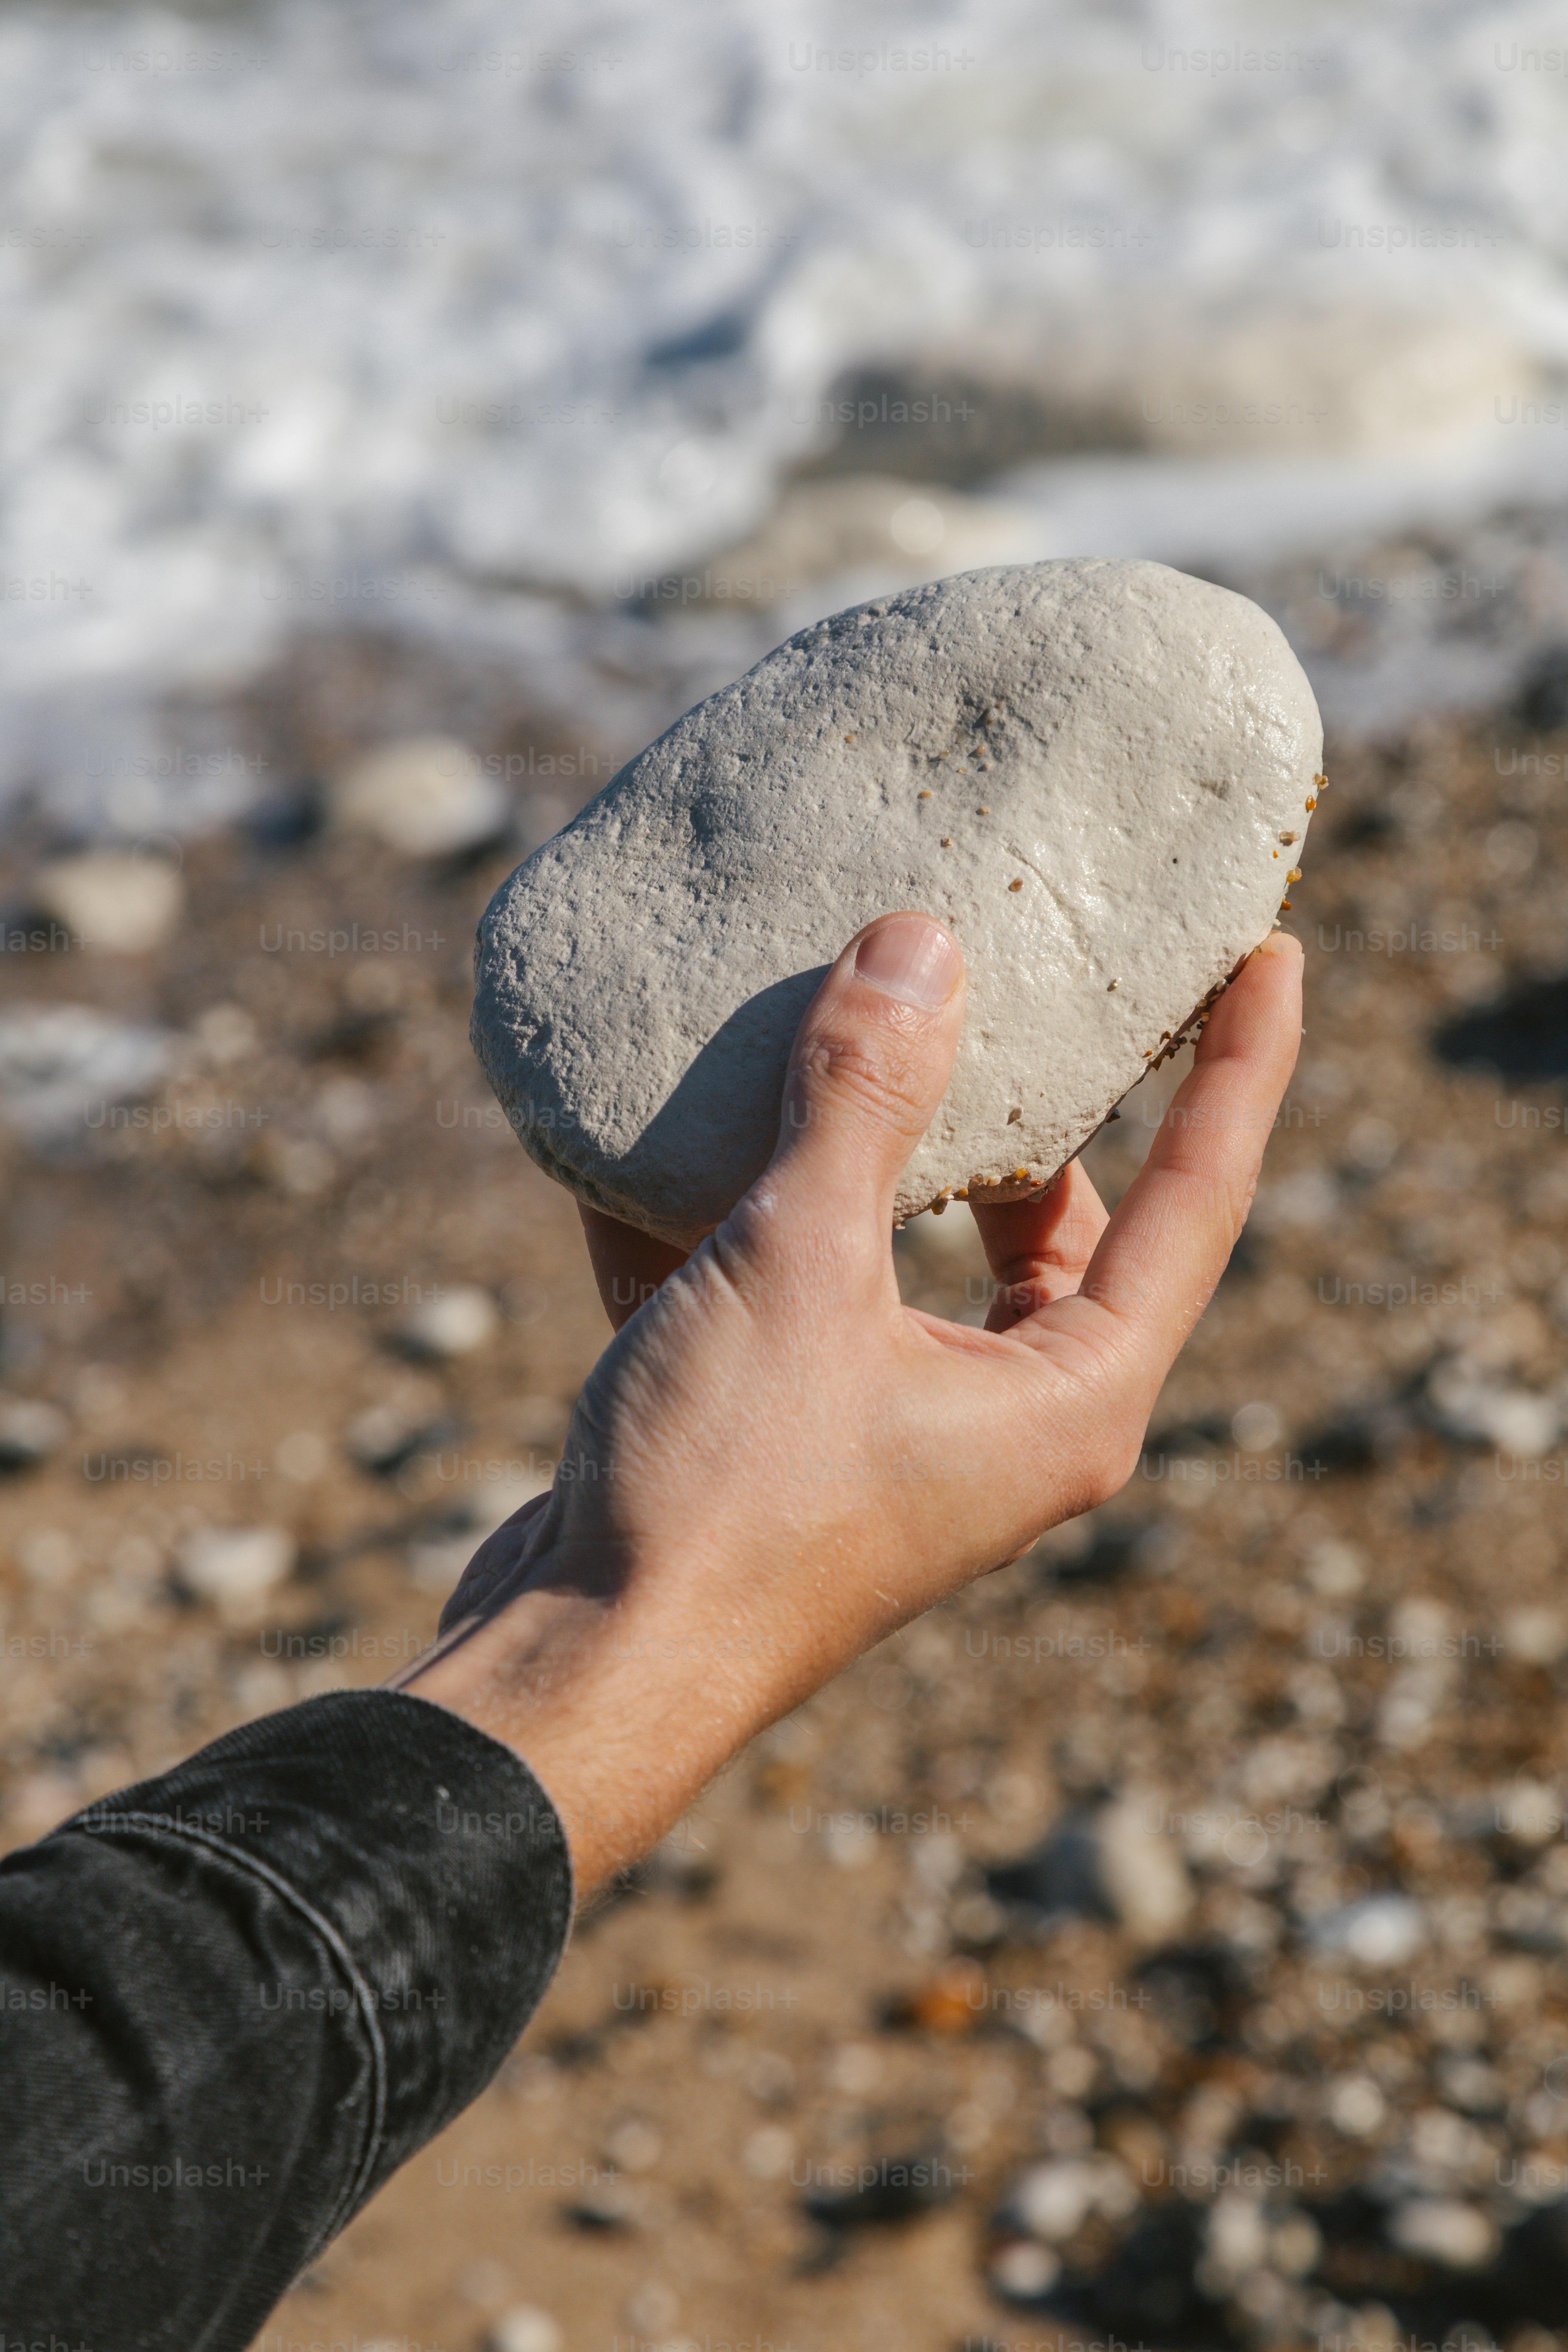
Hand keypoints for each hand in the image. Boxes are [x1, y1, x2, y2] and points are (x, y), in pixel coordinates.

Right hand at [400, 913, 1302, 1888]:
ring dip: (879, 1156)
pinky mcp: (793, 1441)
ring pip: (920, 1262)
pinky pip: (796, 1300)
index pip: (1199, 1199)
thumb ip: (863, 1103)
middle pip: (1065, 1231)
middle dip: (1046, 1109)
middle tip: (1042, 983)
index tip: (1272, 953)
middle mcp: (1006, 1425)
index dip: (1241, 1067)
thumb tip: (921, 946)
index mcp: (1069, 1400)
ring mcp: (900, 1439)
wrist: (580, 1670)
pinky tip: (667, 1135)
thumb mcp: (800, 1269)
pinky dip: (744, 1222)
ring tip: (850, 1031)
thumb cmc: (722, 1493)